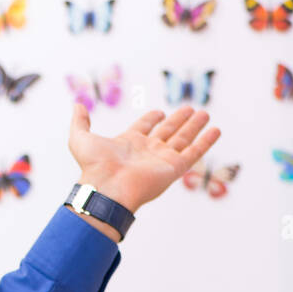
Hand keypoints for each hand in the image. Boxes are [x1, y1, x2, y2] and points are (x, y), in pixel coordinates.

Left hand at [67, 103, 220, 214]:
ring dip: (194, 126)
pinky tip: (216, 130)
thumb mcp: (80, 137)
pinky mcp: (174, 168)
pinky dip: (206, 141)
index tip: (159, 112)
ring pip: (183, 139)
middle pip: (167, 131)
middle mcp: (147, 151)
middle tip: (190, 108)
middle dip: (179, 120)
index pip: (144, 127)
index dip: (152, 119)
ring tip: (205, 113)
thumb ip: (79, 121)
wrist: (107, 186)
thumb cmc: (93, 165)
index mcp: (129, 143)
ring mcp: (162, 159)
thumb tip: (76, 105)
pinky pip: (194, 152)